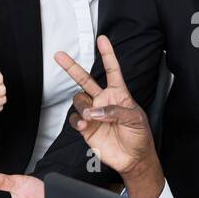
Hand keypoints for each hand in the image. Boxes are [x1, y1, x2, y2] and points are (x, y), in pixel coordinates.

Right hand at [54, 35, 162, 197]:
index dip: (107, 55)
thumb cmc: (139, 136)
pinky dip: (77, 119)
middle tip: (59, 55)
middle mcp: (103, 101)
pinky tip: (84, 123)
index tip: (102, 39)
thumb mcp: (135, 120)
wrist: (133, 158)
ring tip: (90, 117)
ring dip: (82, 107)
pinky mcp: (86, 127)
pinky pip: (75, 118)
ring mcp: (93, 113)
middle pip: (84, 80)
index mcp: (119, 94)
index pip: (112, 70)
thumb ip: (115, 112)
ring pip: (79, 100)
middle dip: (72, 67)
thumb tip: (94, 111)